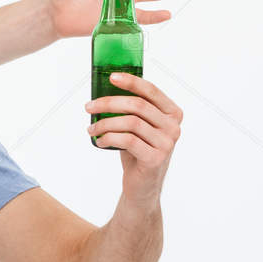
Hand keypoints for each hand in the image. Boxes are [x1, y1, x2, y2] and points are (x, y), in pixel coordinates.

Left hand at [86, 72, 182, 200]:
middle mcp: (173, 126)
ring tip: (91, 129)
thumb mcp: (137, 127)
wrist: (143, 185)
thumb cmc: (138, 150)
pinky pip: (127, 141)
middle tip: (89, 107)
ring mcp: (167, 143)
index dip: (131, 81)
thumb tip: (105, 89)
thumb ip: (131, 109)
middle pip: (137, 105)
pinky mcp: (156, 158)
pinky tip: (100, 141)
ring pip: (130, 122)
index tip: (110, 77)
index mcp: (172, 113)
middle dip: (108, 103)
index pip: (151, 90)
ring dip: (104, 123)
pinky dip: (109, 138)